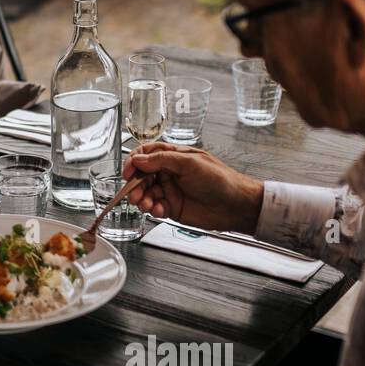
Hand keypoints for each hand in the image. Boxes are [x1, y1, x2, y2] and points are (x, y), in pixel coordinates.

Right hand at [121, 142, 263, 232]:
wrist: (235, 206)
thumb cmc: (219, 179)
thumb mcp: (189, 163)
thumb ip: (162, 160)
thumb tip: (138, 160)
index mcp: (174, 156)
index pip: (146, 154)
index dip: (134, 162)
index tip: (128, 173)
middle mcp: (169, 172)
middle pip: (142, 176)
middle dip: (135, 185)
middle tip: (134, 194)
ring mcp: (170, 190)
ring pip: (145, 193)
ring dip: (141, 199)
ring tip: (146, 205)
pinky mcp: (172, 207)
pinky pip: (154, 207)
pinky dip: (152, 209)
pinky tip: (158, 211)